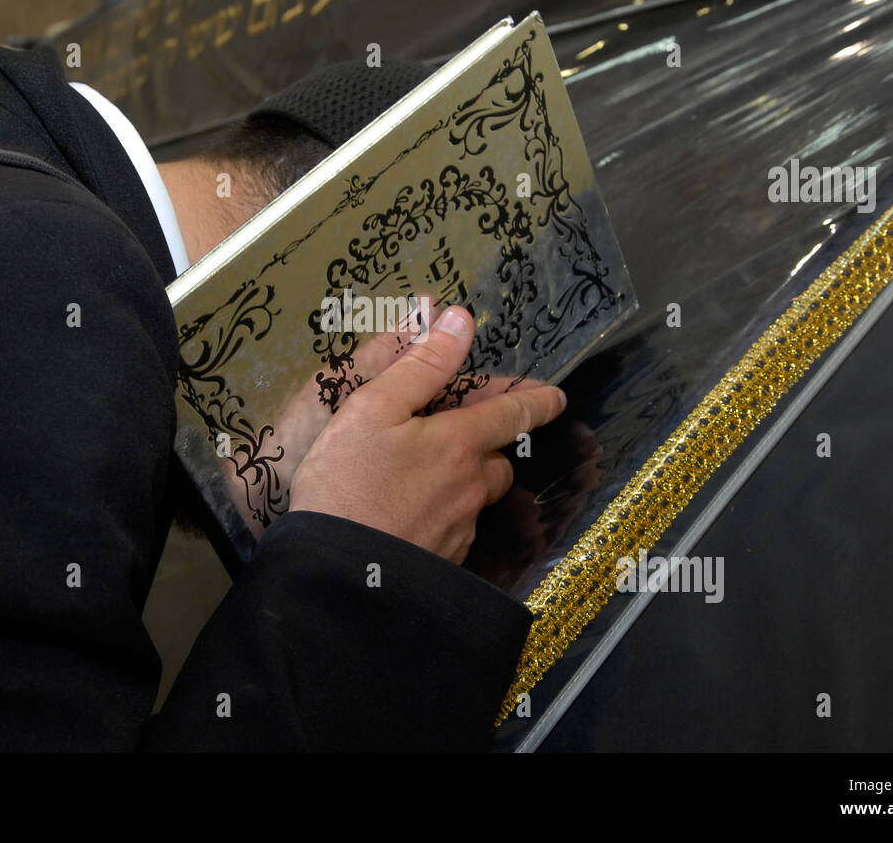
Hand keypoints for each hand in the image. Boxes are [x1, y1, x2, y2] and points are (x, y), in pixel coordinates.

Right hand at [288, 306, 567, 562]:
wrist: (336, 572)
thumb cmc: (346, 481)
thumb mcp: (373, 407)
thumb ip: (421, 365)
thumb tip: (460, 320)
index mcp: (458, 444)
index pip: (512, 415)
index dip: (536, 402)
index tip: (556, 397)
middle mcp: (470, 488)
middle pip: (498, 462)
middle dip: (490, 447)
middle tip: (466, 437)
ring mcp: (459, 530)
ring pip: (477, 499)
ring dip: (467, 484)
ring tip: (431, 479)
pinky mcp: (443, 562)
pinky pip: (456, 530)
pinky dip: (445, 516)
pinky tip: (412, 517)